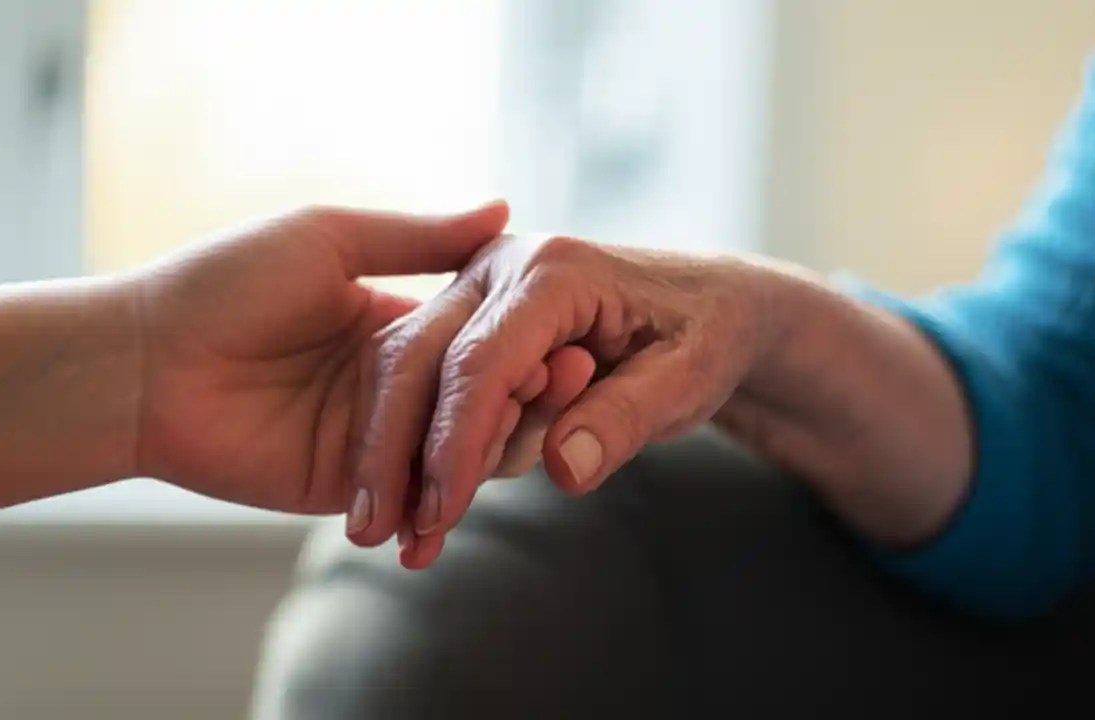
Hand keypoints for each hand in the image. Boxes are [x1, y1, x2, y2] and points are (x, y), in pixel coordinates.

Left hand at [132, 202, 586, 516]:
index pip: (477, 340)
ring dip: (501, 440)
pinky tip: (492, 474)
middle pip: (477, 398)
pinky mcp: (345, 488)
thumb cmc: (226, 282)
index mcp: (390, 321)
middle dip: (527, 392)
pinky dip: (449, 490)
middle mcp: (389, 382)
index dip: (524, 341)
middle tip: (579, 380)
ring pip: (453, 450)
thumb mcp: (329, 238)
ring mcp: (369, 439)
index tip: (574, 333)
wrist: (146, 360)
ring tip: (551, 424)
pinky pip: (409, 493)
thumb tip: (503, 209)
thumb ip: (418, 237)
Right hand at [346, 233, 788, 565]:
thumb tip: (564, 469)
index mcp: (554, 270)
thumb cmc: (704, 336)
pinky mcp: (465, 320)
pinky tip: (418, 515)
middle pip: (417, 358)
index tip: (441, 512)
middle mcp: (499, 267)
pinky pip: (422, 381)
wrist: (705, 305)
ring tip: (405, 540)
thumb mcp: (689, 379)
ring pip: (405, 369)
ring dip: (393, 456)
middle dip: (396, 451)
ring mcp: (474, 290)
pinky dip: (414, 447)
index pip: (482, 359)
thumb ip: (625, 418)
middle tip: (389, 537)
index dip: (456, 441)